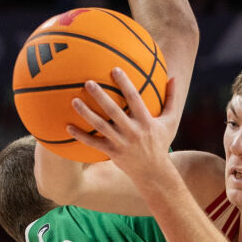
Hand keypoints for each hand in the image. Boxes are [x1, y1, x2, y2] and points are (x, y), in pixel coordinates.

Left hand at [65, 70, 181, 186]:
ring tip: (74, 101)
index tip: (115, 69)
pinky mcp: (112, 153)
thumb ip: (172, 99)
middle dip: (101, 96)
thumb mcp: (171, 122)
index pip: (135, 99)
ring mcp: (121, 143)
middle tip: (88, 82)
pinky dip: (81, 136)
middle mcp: (132, 131)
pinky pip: (93, 143)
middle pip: (114, 111)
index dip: (125, 84)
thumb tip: (174, 77)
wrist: (153, 172)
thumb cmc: (161, 142)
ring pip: (101, 126)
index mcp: (146, 121)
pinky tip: (67, 127)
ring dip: (87, 114)